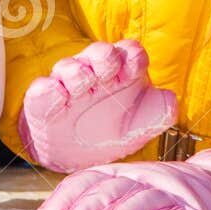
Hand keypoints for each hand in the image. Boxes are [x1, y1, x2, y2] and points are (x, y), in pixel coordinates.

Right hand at [18, 40, 178, 172]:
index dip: (133, 57)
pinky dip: (49, 90)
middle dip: (104, 57)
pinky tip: (59, 97)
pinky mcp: (43, 102)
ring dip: (76, 74)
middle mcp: (96, 73)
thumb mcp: (148, 123)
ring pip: (69, 66)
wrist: (82, 158)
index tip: (133, 72)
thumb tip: (168, 97)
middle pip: (100, 51)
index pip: (130, 51)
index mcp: (124, 72)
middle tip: (107, 73)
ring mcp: (68, 85)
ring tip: (82, 90)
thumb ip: (164, 109)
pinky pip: (42, 88)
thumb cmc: (118, 131)